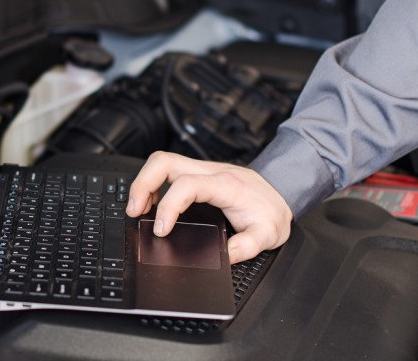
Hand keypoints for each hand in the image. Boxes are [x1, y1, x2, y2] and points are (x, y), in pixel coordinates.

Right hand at [126, 151, 292, 262]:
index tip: (161, 229)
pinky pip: (167, 169)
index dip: (167, 206)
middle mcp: (210, 171)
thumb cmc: (271, 210)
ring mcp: (202, 169)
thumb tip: (226, 256)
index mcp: (225, 185)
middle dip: (141, 184)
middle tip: (134, 210)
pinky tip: (151, 202)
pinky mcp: (197, 173)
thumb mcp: (268, 234)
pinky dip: (152, 183)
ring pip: (161, 161)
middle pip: (164, 161)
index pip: (185, 185)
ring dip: (143, 182)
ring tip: (137, 208)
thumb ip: (247, 246)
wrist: (282, 190)